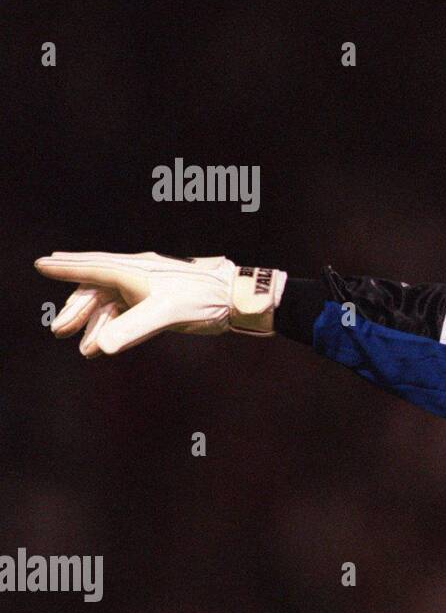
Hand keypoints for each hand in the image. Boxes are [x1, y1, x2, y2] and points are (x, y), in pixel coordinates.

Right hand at [35, 251, 285, 356]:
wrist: (238, 299)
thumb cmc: (204, 299)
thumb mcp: (166, 314)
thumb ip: (133, 329)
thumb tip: (103, 348)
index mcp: (134, 269)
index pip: (92, 268)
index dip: (65, 267)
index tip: (41, 263)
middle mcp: (138, 275)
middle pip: (97, 289)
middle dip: (77, 310)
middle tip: (59, 330)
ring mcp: (149, 289)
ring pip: (112, 304)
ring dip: (96, 325)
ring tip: (85, 349)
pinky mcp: (160, 302)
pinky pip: (128, 313)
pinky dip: (115, 329)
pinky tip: (106, 346)